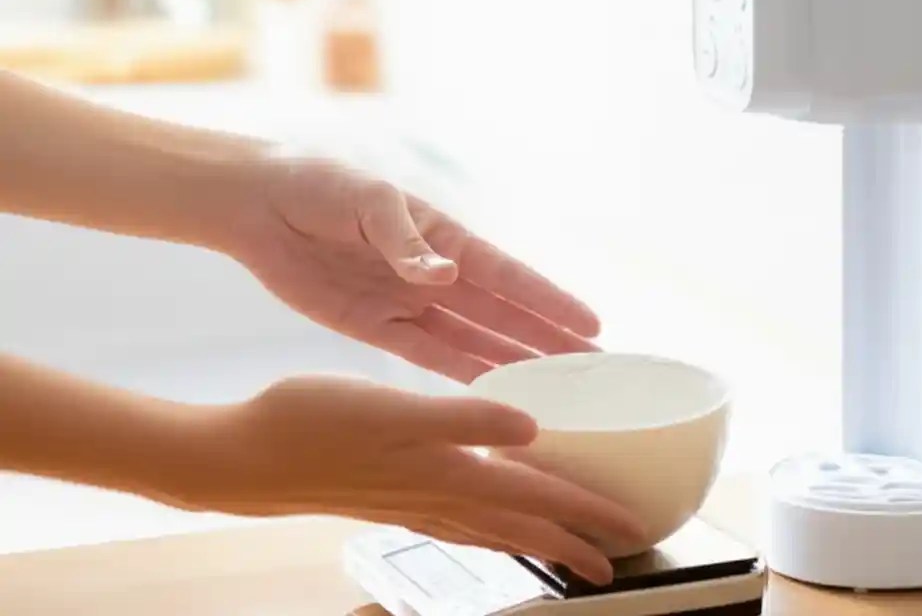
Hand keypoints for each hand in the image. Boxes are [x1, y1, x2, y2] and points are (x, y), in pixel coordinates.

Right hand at [185, 375, 642, 584]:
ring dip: (535, 541)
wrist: (246, 457)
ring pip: (492, 531)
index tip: (631, 527)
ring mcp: (414, 505)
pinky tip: (487, 528)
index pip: (537, 498)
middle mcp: (439, 498)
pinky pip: (459, 527)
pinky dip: (487, 532)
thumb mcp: (394, 408)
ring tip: (566, 552)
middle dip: (573, 542)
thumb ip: (466, 420)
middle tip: (615, 558)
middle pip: (523, 526)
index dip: (586, 513)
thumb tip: (530, 431)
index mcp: (450, 472)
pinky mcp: (392, 502)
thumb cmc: (312, 423)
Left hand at [223, 156, 599, 382]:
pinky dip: (458, 376)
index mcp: (445, 236)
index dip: (550, 302)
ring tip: (555, 392)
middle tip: (590, 372)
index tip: (592, 326)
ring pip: (472, 342)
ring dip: (511, 364)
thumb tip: (444, 276)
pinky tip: (491, 395)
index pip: (508, 276)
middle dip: (546, 342)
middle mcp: (436, 274)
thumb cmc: (322, 184)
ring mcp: (408, 303)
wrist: (260, 205)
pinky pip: (425, 357)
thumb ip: (406, 243)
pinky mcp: (374, 327)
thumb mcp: (370, 201)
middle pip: (502, 316)